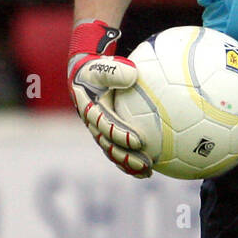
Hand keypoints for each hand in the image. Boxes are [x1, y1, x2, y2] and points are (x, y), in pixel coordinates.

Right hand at [67, 20, 150, 177]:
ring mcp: (99, 132)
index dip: (120, 134)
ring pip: (113, 152)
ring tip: (147, 171)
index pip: (104, 125)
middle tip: (145, 163)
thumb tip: (133, 74)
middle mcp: (92, 124)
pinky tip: (148, 171)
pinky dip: (131, 163)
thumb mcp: (103, 66)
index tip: (139, 141)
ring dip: (128, 163)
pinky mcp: (108, 137)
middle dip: (126, 156)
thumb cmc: (101, 68)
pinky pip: (119, 152)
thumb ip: (115, 70)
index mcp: (89, 109)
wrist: (89, 77)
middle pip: (108, 144)